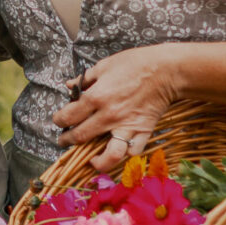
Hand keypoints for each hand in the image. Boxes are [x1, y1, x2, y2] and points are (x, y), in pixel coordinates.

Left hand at [53, 45, 180, 163]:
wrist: (167, 70)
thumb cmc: (135, 63)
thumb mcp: (105, 65)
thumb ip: (85, 79)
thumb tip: (70, 86)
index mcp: (97, 97)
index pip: (69, 116)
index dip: (59, 120)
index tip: (59, 120)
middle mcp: (109, 116)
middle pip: (80, 136)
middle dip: (67, 140)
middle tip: (64, 140)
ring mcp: (127, 126)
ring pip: (109, 155)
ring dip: (96, 161)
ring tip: (90, 159)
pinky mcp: (143, 131)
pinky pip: (133, 151)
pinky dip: (125, 154)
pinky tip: (117, 151)